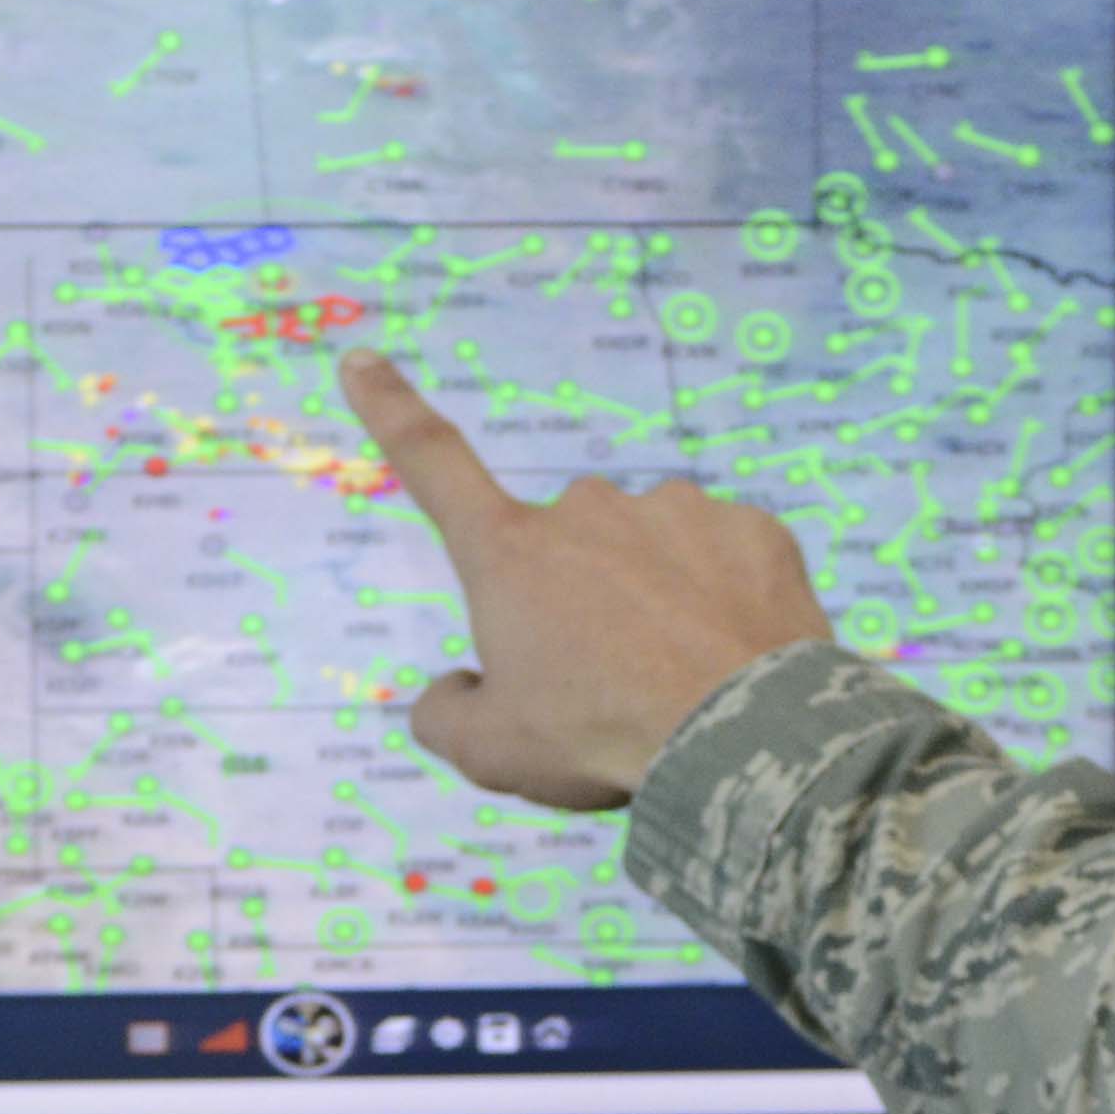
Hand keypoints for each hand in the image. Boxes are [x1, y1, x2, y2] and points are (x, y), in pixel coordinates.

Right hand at [340, 350, 841, 810]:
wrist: (742, 738)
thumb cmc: (600, 740)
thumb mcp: (492, 752)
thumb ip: (447, 714)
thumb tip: (451, 690)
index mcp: (510, 553)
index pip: (432, 464)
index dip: (391, 410)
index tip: (363, 361)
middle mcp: (587, 510)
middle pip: (568, 553)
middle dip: (581, 602)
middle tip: (610, 684)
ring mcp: (674, 511)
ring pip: (652, 553)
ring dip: (658, 600)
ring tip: (680, 681)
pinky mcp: (751, 530)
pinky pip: (726, 562)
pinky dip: (724, 604)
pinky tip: (733, 657)